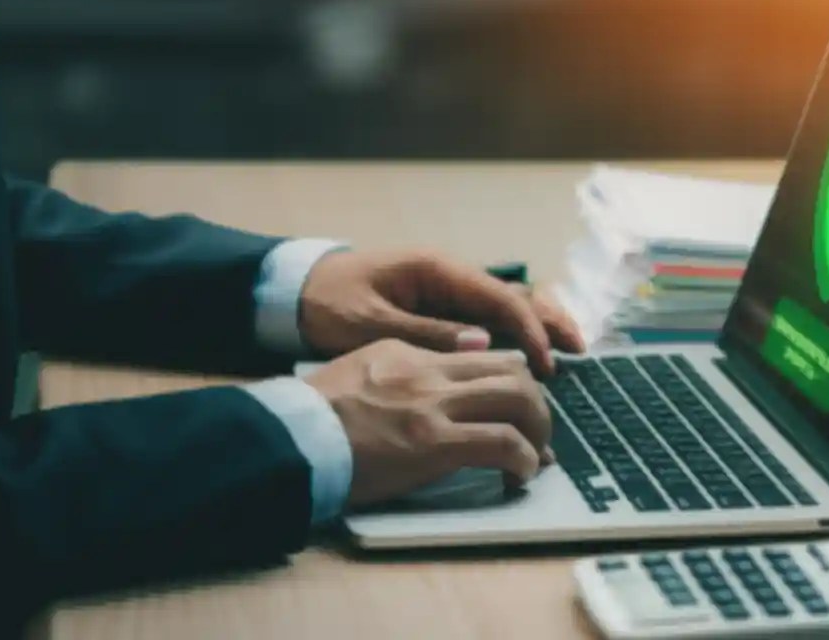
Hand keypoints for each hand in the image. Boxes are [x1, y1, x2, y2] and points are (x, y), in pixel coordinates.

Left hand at [300, 250, 584, 375]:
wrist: (292, 291)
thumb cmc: (327, 303)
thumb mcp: (370, 322)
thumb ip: (426, 333)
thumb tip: (482, 345)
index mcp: (435, 270)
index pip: (498, 297)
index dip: (528, 329)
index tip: (546, 363)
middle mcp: (448, 274)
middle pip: (513, 293)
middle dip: (549, 319)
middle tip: (579, 351)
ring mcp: (446, 290)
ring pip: (506, 304)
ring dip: (538, 326)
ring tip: (568, 352)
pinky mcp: (439, 307)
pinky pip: (487, 317)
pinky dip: (513, 333)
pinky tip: (530, 357)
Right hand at [305, 339, 549, 507]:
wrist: (292, 436)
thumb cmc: (313, 415)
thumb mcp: (359, 369)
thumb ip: (398, 370)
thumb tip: (429, 388)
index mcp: (409, 352)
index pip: (481, 355)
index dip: (510, 380)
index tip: (517, 404)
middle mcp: (430, 372)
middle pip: (511, 372)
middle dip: (535, 403)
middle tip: (536, 431)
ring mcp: (434, 406)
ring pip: (519, 400)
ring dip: (537, 430)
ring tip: (534, 455)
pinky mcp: (435, 443)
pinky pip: (502, 443)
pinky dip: (522, 459)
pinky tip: (519, 475)